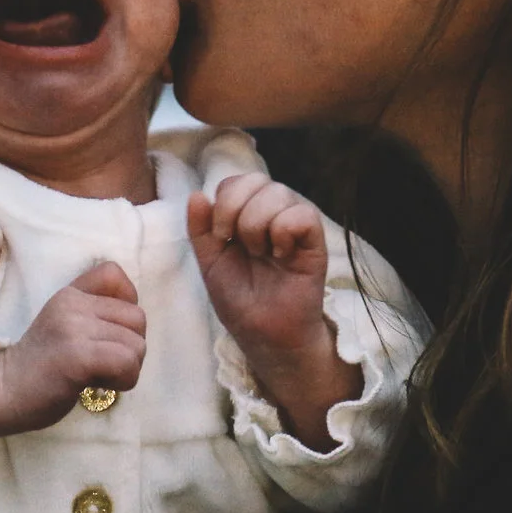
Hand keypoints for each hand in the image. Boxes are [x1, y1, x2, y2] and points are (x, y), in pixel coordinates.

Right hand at [0, 263, 143, 452]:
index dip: (124, 306)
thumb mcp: (60, 328)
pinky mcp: (77, 355)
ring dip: (125, 367)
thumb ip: (88, 313)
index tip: (106, 334)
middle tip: (98, 366)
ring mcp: (74, 328)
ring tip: (95, 377)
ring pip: (137, 344)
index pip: (115, 275)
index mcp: (68, 294)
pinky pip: (127, 362)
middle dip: (128, 347)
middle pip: (137, 318)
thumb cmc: (32, 372)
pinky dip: (123, 380)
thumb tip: (131, 314)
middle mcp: (72, 303)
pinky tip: (97, 386)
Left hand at [189, 175, 358, 448]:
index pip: (235, 181)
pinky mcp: (315, 240)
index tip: (220, 236)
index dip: (223, 203)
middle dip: (236, 211)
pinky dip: (283, 233)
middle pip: (256, 179)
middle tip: (240, 245)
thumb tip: (196, 194)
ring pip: (278, 193)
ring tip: (263, 254)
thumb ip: (200, 229)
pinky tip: (281, 255)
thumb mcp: (210, 262)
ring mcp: (295, 223)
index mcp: (247, 213)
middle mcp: (273, 212)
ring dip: (258, 226)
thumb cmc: (240, 299)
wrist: (263, 333)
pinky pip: (301, 215)